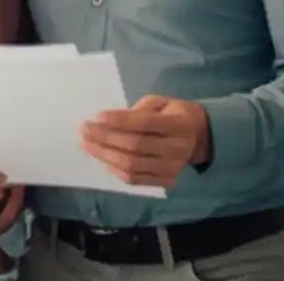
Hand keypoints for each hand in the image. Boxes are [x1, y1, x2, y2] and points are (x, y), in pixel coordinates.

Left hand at [81, 95, 209, 187]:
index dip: (118, 121)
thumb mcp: (161, 102)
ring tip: (87, 144)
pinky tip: (102, 158)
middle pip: (135, 146)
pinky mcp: (166, 181)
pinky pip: (135, 179)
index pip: (144, 123)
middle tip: (84, 130)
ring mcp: (172, 168)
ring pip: (132, 165)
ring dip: (105, 155)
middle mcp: (178, 148)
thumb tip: (108, 122)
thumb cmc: (174, 114)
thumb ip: (138, 110)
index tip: (95, 116)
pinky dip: (115, 170)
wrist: (199, 137)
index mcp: (178, 124)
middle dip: (105, 138)